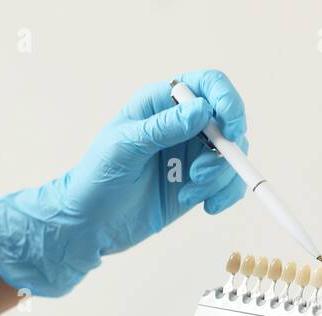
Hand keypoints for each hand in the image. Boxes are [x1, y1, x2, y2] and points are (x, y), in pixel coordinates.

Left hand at [0, 69, 248, 295]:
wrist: (90, 224)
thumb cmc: (97, 178)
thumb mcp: (125, 147)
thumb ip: (163, 128)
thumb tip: (202, 110)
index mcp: (161, 103)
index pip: (208, 85)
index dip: (226, 100)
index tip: (230, 128)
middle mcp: (181, 124)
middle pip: (227, 121)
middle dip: (224, 149)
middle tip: (200, 173)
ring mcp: (191, 154)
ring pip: (231, 155)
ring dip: (220, 176)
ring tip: (190, 194)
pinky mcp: (197, 183)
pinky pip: (228, 182)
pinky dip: (226, 194)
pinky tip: (207, 206)